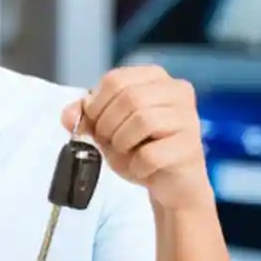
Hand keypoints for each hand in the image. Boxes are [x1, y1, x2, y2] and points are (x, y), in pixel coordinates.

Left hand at [61, 65, 214, 212]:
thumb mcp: (105, 127)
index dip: (96, 104)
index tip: (95, 122)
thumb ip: (85, 115)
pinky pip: (151, 154)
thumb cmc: (138, 148)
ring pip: (143, 120)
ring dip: (122, 143)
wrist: (169, 183)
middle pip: (129, 98)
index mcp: (154, 77)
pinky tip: (143, 167)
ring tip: (127, 152)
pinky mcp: (190, 148)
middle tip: (109, 141)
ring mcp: (188, 118)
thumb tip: (70, 115)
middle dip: (107, 125)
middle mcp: (177, 91)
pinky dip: (137, 165)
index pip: (115, 79)